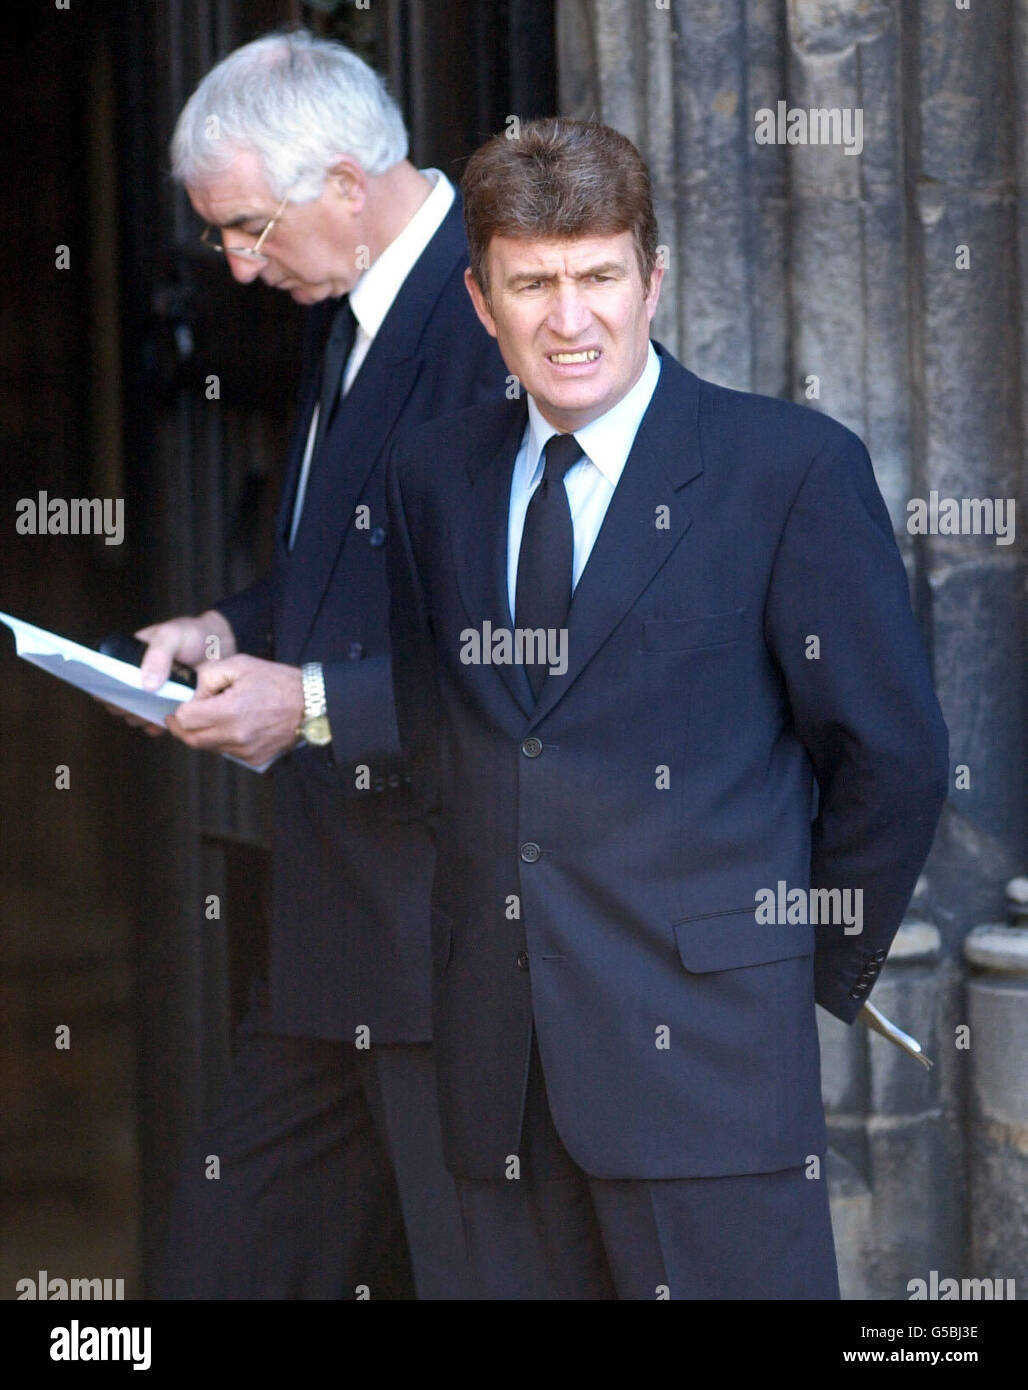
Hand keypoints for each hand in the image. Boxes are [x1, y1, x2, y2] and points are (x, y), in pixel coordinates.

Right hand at [94, 610, 236, 734]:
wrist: (219, 647)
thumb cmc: (190, 634)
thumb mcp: (172, 636)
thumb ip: (158, 655)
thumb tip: (146, 686)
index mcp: (127, 658)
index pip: (105, 675)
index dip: (102, 686)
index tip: (107, 694)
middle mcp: (136, 679)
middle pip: (118, 698)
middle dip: (121, 705)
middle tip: (131, 707)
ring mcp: (152, 695)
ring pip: (136, 713)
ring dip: (138, 718)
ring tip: (146, 715)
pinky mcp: (169, 707)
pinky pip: (157, 722)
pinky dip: (156, 725)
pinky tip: (160, 725)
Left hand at [166, 655, 304, 766]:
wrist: (311, 705)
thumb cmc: (278, 681)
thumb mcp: (240, 664)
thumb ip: (208, 675)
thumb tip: (193, 693)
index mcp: (230, 711)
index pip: (186, 719)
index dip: (180, 709)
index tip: (184, 702)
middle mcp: (235, 736)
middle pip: (191, 738)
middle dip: (182, 726)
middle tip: (181, 715)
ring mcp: (244, 751)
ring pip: (207, 747)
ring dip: (202, 733)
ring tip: (210, 716)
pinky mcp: (253, 758)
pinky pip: (226, 752)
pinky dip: (221, 740)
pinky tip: (232, 725)